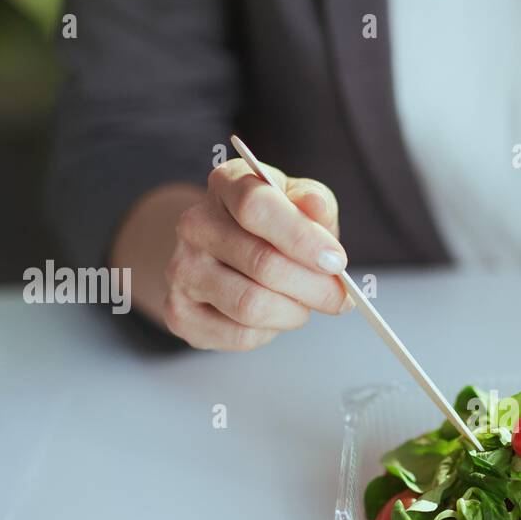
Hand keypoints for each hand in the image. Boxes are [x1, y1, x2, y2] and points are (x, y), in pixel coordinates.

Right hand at [162, 159, 349, 350]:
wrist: (229, 256)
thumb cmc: (275, 228)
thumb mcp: (302, 204)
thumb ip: (315, 203)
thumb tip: (315, 205)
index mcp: (227, 184)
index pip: (256, 206)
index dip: (302, 238)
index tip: (336, 261)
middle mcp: (195, 224)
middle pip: (262, 263)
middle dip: (314, 287)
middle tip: (339, 298)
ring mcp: (182, 269)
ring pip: (252, 305)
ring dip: (294, 312)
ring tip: (304, 304)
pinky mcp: (181, 313)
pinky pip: (240, 335)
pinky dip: (270, 332)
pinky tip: (274, 316)